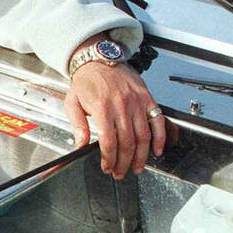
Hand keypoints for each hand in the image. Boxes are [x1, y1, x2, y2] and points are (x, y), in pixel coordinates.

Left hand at [64, 62, 166, 178]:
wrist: (99, 59)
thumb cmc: (86, 81)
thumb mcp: (73, 103)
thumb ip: (78, 126)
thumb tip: (80, 145)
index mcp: (102, 108)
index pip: (109, 141)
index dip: (109, 159)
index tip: (107, 167)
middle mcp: (121, 106)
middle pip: (126, 143)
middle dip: (123, 162)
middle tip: (120, 173)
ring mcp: (136, 102)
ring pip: (143, 136)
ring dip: (140, 156)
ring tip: (136, 168)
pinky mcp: (147, 98)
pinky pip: (157, 121)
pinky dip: (160, 138)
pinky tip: (156, 151)